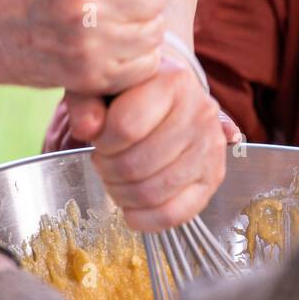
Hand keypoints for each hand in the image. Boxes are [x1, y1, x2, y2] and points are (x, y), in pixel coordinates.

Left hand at [69, 57, 237, 230]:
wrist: (164, 92)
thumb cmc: (128, 90)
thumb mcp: (100, 84)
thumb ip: (85, 102)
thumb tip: (86, 129)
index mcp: (172, 80)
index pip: (126, 127)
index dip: (102, 142)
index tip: (99, 138)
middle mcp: (199, 110)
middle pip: (138, 164)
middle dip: (108, 170)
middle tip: (102, 161)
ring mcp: (210, 145)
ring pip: (154, 192)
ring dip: (122, 194)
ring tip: (114, 178)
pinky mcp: (213, 176)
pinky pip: (176, 214)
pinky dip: (145, 219)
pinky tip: (130, 207)